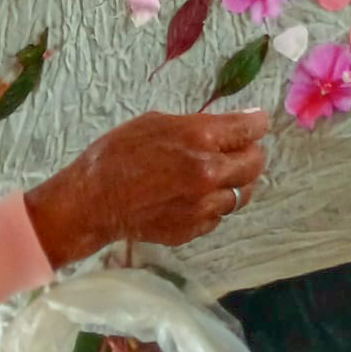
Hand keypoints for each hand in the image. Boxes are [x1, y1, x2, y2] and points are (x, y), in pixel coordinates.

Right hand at [24, 109, 269, 266]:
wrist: (93, 201)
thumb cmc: (120, 151)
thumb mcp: (161, 122)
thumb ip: (202, 124)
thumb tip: (237, 121)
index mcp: (202, 138)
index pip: (252, 128)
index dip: (257, 122)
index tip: (255, 122)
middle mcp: (210, 173)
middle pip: (256, 162)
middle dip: (251, 151)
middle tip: (238, 148)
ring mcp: (203, 205)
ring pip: (242, 193)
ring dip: (237, 181)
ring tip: (221, 174)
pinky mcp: (193, 230)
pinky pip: (220, 215)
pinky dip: (216, 204)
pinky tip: (198, 195)